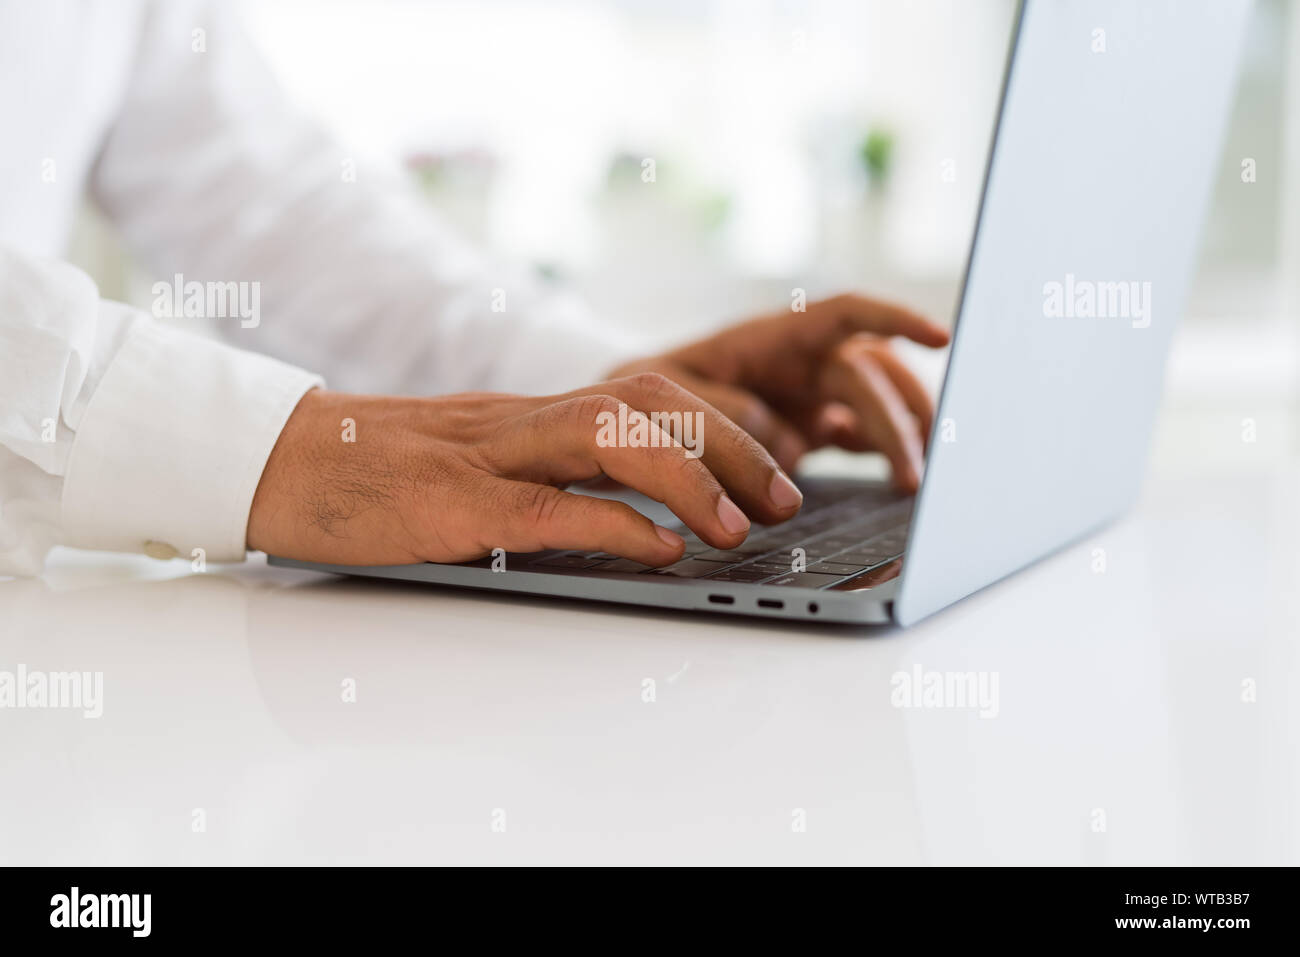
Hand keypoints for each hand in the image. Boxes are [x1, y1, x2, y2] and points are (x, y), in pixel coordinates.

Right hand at [247, 378, 803, 566]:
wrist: (279, 461)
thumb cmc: (379, 471)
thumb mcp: (481, 464)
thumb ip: (553, 478)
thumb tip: (639, 518)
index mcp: (536, 414)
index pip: (651, 394)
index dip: (726, 424)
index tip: (776, 470)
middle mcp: (524, 421)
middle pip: (652, 400)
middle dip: (734, 444)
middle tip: (787, 497)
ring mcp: (487, 456)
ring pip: (609, 436)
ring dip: (690, 476)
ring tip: (741, 524)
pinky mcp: (449, 503)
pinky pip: (545, 505)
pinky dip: (612, 523)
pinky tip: (661, 547)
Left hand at [609, 294, 949, 490]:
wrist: (625, 423)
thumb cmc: (644, 395)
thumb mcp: (667, 395)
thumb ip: (721, 409)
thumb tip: (785, 440)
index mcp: (771, 338)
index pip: (843, 316)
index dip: (892, 320)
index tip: (939, 336)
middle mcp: (799, 363)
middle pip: (869, 375)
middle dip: (898, 417)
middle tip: (913, 474)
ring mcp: (809, 397)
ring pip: (876, 404)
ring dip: (903, 434)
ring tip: (916, 478)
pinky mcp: (810, 431)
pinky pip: (859, 435)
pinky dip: (882, 452)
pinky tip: (896, 477)